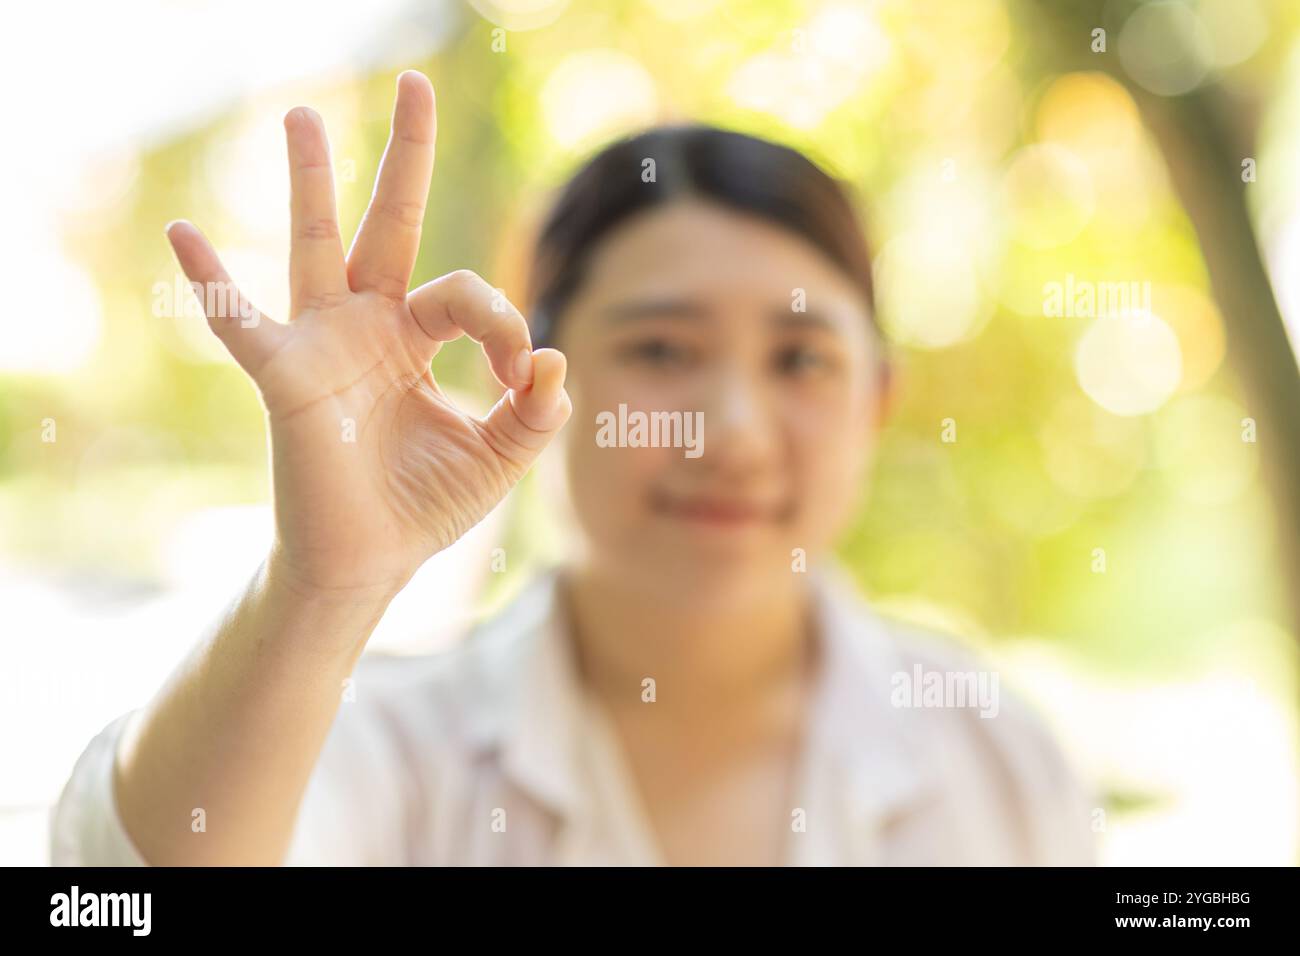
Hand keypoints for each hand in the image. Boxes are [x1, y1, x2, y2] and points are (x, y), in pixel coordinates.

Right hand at [166, 71, 570, 595]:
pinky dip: (213, 285)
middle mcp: (369, 325)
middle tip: (417, 83)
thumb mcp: (500, 457)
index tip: (522, 377)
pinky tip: (183, 234)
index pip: (468, 297)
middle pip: (389, 224)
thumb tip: (556, 359)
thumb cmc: (425, 502)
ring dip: (312, 181)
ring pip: (318, 246)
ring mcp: (324, 344)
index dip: (505, 326)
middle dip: (405, 158)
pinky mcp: (289, 378)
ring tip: (304, 116)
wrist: (370, 562)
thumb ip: (534, 413)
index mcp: (418, 338)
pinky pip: (243, 325)